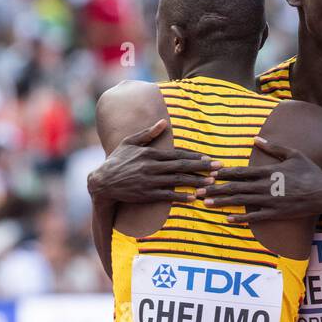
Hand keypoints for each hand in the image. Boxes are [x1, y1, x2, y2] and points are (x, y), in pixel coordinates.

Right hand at [87, 120, 219, 204]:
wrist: (103, 182)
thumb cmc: (117, 160)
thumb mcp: (130, 142)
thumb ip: (148, 133)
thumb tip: (163, 122)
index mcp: (150, 153)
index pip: (177, 155)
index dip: (194, 157)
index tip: (208, 158)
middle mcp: (152, 167)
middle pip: (181, 167)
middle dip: (201, 168)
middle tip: (218, 169)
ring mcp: (150, 181)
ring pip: (177, 181)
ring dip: (195, 182)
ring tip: (211, 183)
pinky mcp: (147, 194)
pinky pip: (167, 196)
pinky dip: (181, 197)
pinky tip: (193, 198)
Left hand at [199, 137, 321, 224]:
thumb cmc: (310, 172)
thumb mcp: (293, 154)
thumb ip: (273, 147)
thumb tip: (256, 138)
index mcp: (268, 171)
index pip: (240, 172)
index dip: (223, 172)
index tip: (208, 172)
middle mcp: (265, 186)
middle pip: (235, 187)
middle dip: (215, 188)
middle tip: (198, 190)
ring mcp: (269, 201)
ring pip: (241, 202)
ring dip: (222, 202)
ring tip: (206, 203)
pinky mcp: (275, 213)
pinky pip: (255, 217)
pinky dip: (241, 218)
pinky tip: (228, 219)